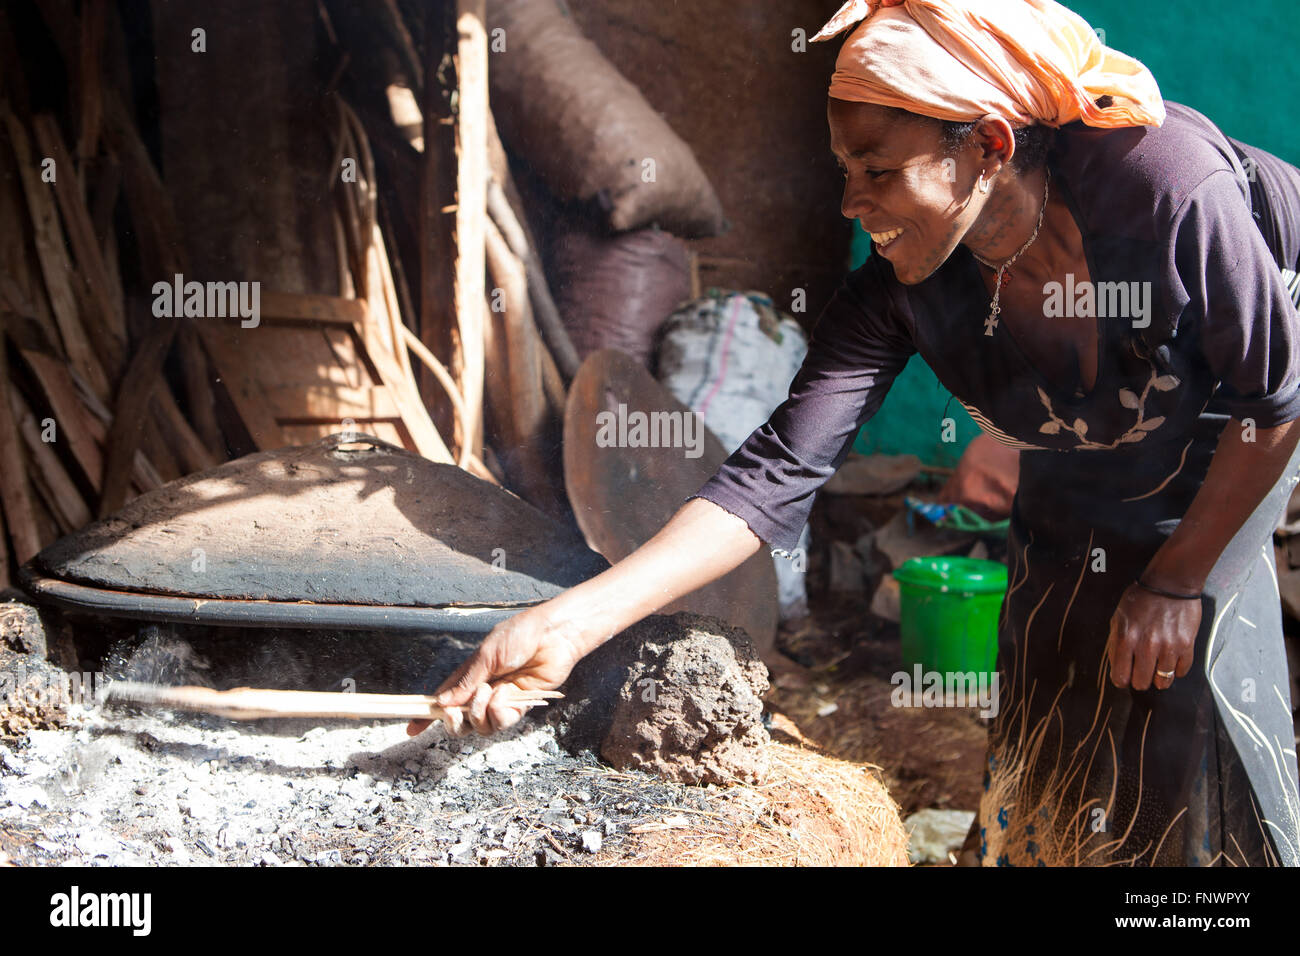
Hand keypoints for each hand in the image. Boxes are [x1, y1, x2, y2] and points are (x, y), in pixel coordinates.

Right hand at [406, 607, 585, 737]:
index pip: (445, 699)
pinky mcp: (520, 707)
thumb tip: (442, 704)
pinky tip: (504, 696)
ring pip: (480, 727)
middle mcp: (483, 692)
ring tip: (487, 693)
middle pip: (461, 722)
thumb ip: (465, 682)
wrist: (552, 635)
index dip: (428, 715)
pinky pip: (501, 723)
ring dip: (478, 714)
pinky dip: (499, 713)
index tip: (411, 728)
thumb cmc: (519, 635)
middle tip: (454, 713)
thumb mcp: (486, 656)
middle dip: (453, 723)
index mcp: (470, 676)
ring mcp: (501, 701)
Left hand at [1105, 581, 1199, 690]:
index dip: (1122, 680)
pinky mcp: (1186, 645)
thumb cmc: (1140, 600)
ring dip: (1159, 677)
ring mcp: (1168, 647)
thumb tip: (1117, 668)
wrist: (1169, 584)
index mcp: (1126, 639)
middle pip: (1142, 683)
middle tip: (1142, 672)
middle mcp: (1146, 646)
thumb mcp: (1118, 618)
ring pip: (1163, 681)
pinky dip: (1176, 670)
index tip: (1125, 677)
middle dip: (1140, 680)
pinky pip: (1182, 671)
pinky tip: (1171, 660)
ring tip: (1157, 666)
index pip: (1120, 677)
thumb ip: (1115, 644)